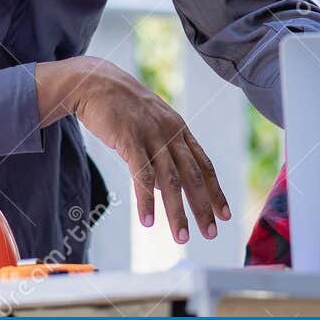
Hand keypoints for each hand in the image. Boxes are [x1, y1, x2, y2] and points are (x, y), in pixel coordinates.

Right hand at [36, 56, 231, 243]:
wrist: (95, 82)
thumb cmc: (121, 108)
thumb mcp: (149, 126)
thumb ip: (160, 154)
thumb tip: (162, 189)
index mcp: (178, 130)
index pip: (203, 165)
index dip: (215, 191)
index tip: (225, 214)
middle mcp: (170, 133)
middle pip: (193, 176)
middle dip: (203, 207)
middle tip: (211, 233)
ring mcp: (151, 136)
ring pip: (170, 181)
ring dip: (177, 212)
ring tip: (182, 237)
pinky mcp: (129, 139)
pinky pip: (141, 175)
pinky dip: (145, 201)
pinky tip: (148, 221)